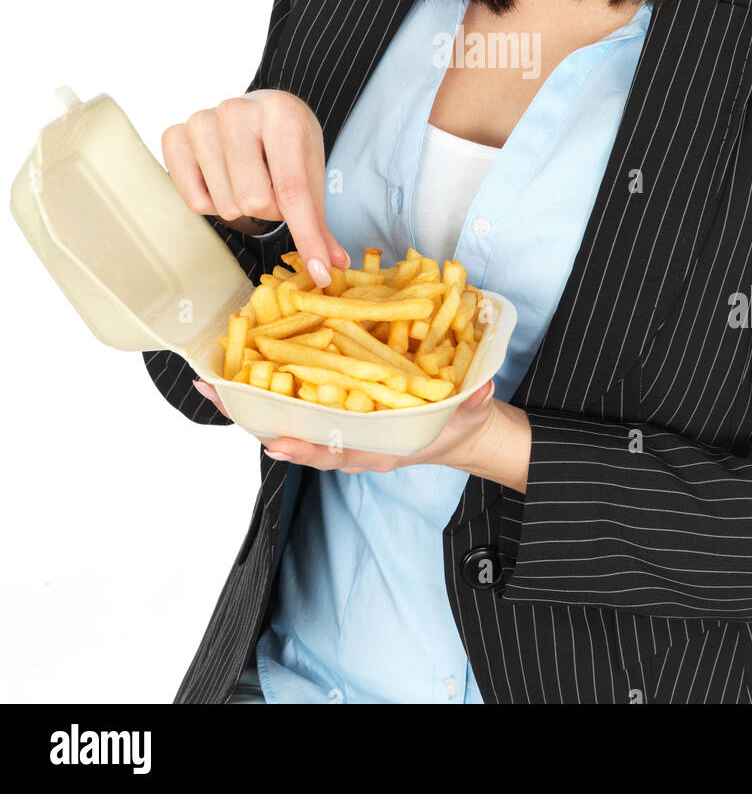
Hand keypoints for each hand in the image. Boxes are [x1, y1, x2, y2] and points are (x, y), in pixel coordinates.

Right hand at [162, 89, 347, 287]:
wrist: (259, 112)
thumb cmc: (288, 145)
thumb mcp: (311, 173)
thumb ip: (319, 223)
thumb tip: (333, 266)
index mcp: (281, 112)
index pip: (292, 189)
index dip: (306, 236)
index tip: (320, 272)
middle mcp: (237, 109)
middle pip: (253, 201)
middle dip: (268, 208)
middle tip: (271, 186)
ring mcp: (201, 120)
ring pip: (225, 205)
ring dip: (240, 206)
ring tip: (247, 178)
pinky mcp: (174, 135)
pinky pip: (195, 202)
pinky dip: (212, 203)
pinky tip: (221, 177)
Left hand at [192, 378, 531, 491]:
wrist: (460, 430)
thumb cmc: (455, 425)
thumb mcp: (466, 414)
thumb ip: (471, 403)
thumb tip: (478, 390)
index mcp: (375, 447)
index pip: (334, 452)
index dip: (303, 448)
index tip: (273, 441)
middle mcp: (349, 439)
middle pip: (293, 432)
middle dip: (253, 416)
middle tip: (214, 391)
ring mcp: (340, 422)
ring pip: (288, 415)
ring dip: (250, 399)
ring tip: (213, 376)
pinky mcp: (339, 401)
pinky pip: (299, 396)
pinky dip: (271, 382)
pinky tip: (247, 361)